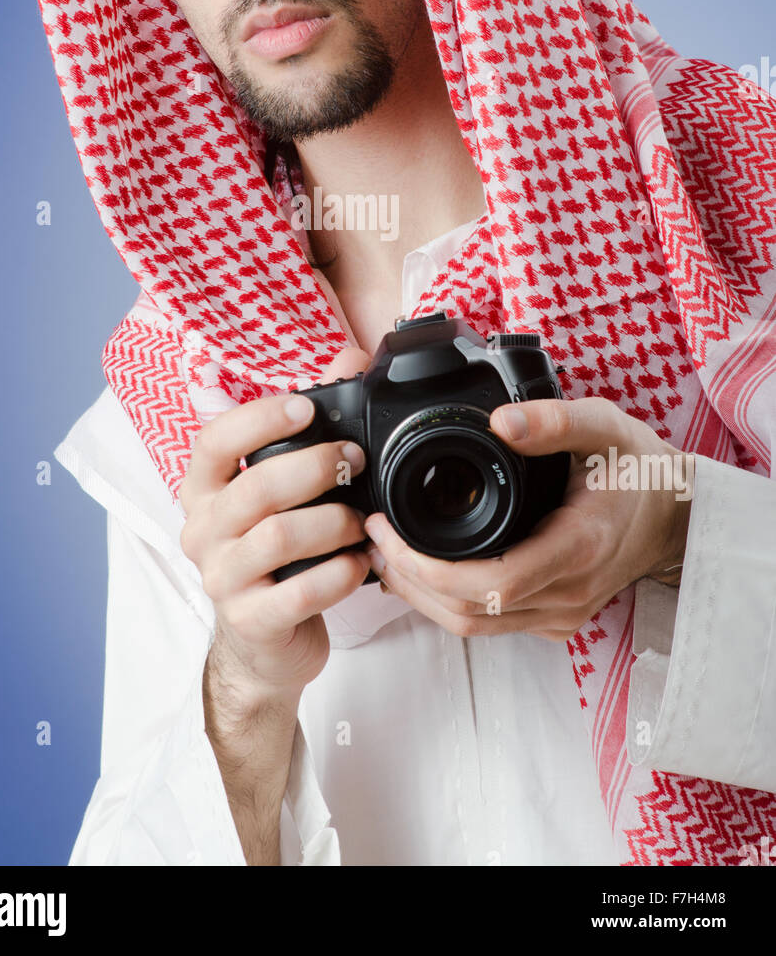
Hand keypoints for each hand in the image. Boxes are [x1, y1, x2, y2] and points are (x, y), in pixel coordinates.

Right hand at [179, 346, 372, 705]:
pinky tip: (359, 565)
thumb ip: (310, 427)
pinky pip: (300, 591)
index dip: (259, 418)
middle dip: (316, 467)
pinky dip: (340, 575)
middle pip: (256, 487)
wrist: (265, 643)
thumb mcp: (283, 493)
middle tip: (356, 462)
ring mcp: (221, 579)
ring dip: (334, 522)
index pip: (213, 441)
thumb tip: (350, 356)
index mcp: (203, 491)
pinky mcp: (250, 621)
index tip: (307, 407)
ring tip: (361, 523)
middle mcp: (201, 531)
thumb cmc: (277, 554)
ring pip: (279, 536)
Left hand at [363, 396, 693, 642]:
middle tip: (370, 536)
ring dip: (421, 595)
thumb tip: (500, 421)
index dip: (427, 569)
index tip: (388, 531)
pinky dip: (446, 600)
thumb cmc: (639, 471)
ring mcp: (562, 614)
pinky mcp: (554, 618)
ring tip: (382, 551)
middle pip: (470, 614)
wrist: (677, 515)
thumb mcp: (603, 428)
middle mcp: (568, 594)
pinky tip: (419, 569)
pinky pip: (490, 623)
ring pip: (474, 626)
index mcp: (577, 550)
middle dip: (409, 580)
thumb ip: (553, 421)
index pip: (490, 587)